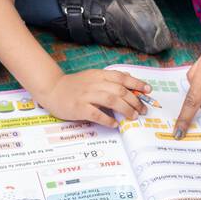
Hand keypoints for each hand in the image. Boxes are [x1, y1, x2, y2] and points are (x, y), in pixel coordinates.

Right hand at [36, 69, 151, 127]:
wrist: (52, 89)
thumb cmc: (74, 85)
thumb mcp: (92, 76)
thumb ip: (108, 78)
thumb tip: (128, 78)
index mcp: (99, 75)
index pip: (122, 77)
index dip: (137, 83)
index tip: (148, 90)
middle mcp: (94, 84)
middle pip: (120, 91)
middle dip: (134, 101)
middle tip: (142, 110)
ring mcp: (86, 96)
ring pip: (111, 101)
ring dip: (125, 109)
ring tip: (133, 117)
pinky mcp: (79, 108)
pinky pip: (96, 114)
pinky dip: (108, 119)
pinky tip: (115, 124)